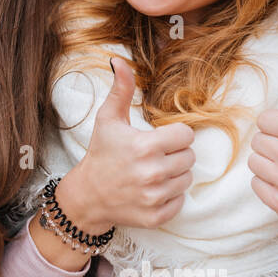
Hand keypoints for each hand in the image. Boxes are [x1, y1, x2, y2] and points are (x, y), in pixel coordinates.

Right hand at [59, 57, 195, 231]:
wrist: (87, 195)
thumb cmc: (101, 153)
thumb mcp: (108, 119)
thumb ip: (121, 89)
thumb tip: (120, 60)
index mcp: (145, 146)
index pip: (187, 135)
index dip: (175, 135)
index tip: (159, 139)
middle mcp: (152, 173)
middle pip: (190, 157)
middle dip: (175, 155)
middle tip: (154, 157)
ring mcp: (154, 196)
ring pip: (187, 179)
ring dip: (174, 175)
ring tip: (153, 173)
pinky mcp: (155, 215)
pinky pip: (181, 201)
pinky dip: (170, 196)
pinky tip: (152, 190)